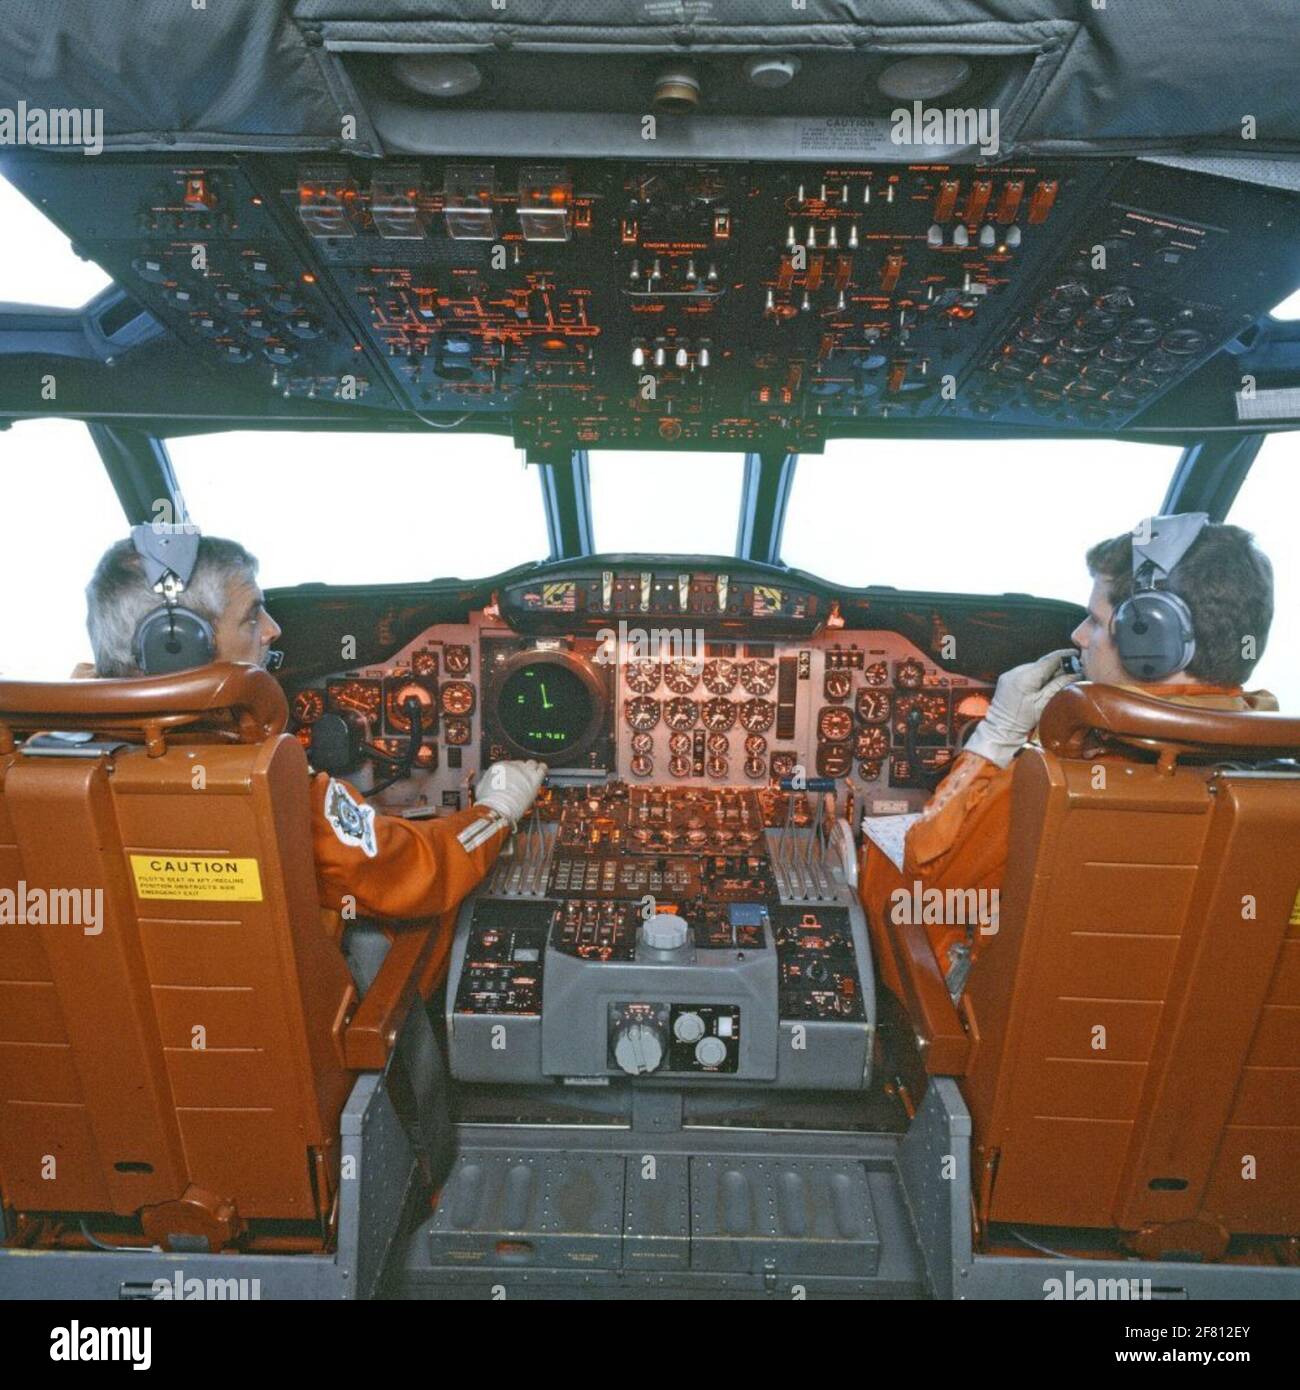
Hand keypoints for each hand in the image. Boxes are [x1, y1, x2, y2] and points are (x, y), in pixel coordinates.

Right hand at [474, 760, 545, 827]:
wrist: (498, 808)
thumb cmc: (489, 802)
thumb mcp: (480, 790)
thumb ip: (485, 783)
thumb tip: (485, 784)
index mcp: (499, 766)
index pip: (509, 764)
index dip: (512, 772)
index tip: (513, 778)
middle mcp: (513, 766)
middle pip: (521, 764)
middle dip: (522, 771)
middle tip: (522, 780)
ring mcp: (525, 772)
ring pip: (532, 763)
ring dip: (533, 769)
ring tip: (533, 775)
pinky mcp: (534, 779)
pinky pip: (543, 768)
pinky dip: (543, 769)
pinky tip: (541, 773)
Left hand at [966, 649, 1080, 767]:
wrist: (1001, 729)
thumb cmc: (1022, 721)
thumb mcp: (1044, 703)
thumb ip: (1059, 685)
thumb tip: (1075, 673)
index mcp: (1025, 677)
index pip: (1049, 659)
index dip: (1065, 655)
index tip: (1076, 654)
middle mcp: (1015, 671)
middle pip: (1042, 663)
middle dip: (1058, 665)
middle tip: (1073, 669)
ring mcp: (1010, 674)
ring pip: (1035, 667)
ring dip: (1047, 671)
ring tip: (1059, 679)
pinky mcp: (1007, 678)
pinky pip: (1026, 672)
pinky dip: (1037, 675)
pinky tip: (1043, 684)